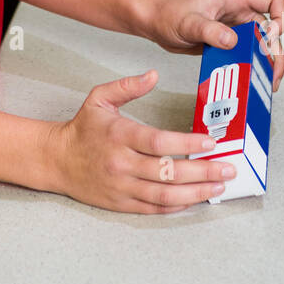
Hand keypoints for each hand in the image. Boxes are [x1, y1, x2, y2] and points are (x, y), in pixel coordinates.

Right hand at [44, 70, 237, 212]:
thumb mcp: (99, 98)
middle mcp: (122, 163)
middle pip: (168, 172)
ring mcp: (122, 187)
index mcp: (119, 135)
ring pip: (165, 195)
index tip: (211, 142)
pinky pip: (154, 209)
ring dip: (196, 193)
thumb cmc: (82, 128)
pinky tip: (195, 199)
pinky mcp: (121, 204)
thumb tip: (153, 75)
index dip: (188, 143)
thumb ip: (127, 87)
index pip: (159, 142)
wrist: (56, 160)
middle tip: (227, 169)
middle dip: (203, 172)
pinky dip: (177, 206)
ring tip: (218, 186)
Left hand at [136, 0, 283, 90]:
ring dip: (268, 64)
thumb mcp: (188, 22)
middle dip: (277, 52)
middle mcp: (241, 13)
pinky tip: (253, 83)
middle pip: (274, 30)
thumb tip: (232, 40)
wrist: (155, 22)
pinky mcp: (230, 43)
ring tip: (268, 85)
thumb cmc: (169, 13)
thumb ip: (209, 30)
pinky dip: (253, 68)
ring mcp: (237, 28)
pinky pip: (248, 54)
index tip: (270, 36)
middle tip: (273, 75)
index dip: (281, 16)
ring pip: (263, 45)